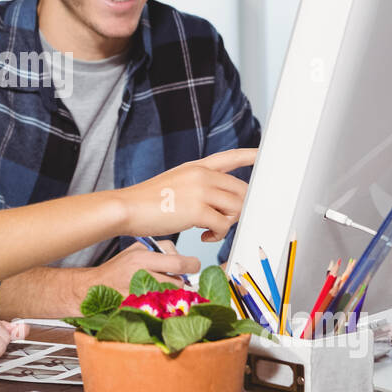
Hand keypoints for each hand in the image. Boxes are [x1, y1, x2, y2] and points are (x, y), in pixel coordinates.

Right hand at [74, 243, 201, 300]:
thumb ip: (158, 249)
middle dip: (181, 280)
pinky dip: (162, 303)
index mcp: (142, 258)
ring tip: (161, 287)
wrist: (94, 287)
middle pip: (178, 282)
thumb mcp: (135, 249)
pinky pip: (161, 306)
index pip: (178, 263)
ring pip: (172, 295)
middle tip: (177, 278)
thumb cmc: (116, 268)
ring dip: (172, 292)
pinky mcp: (139, 307)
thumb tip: (179, 254)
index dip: (192, 265)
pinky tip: (154, 298)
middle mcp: (142, 275)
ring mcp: (141, 294)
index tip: (194, 264)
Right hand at [120, 149, 256, 242]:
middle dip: (238, 208)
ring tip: (210, 230)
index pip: (230, 157)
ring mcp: (200, 191)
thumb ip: (197, 188)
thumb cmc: (146, 202)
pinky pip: (223, 225)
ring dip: (228, 223)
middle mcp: (201, 175)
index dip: (250, 155)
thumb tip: (217, 205)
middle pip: (241, 189)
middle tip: (222, 221)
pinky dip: (217, 235)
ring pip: (236, 207)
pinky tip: (203, 237)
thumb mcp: (174, 184)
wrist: (126, 208)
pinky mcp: (197, 210)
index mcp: (195, 167)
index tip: (264, 154)